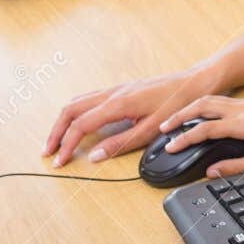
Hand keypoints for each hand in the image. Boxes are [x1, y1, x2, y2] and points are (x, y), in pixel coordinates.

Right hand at [45, 65, 225, 165]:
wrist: (194, 83)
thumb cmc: (177, 104)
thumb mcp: (150, 129)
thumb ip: (121, 143)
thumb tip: (95, 156)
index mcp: (118, 103)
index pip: (81, 125)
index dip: (67, 144)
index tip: (60, 161)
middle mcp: (112, 93)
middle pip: (71, 110)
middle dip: (56, 131)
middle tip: (48, 151)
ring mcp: (115, 89)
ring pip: (77, 102)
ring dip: (64, 121)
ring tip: (57, 140)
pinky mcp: (121, 89)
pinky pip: (89, 98)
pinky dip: (76, 112)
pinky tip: (77, 123)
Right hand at [152, 94, 243, 175]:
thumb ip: (235, 167)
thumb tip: (211, 172)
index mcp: (243, 123)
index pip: (206, 129)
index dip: (185, 138)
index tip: (171, 146)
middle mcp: (241, 108)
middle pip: (201, 106)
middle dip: (179, 116)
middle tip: (162, 127)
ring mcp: (243, 103)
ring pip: (209, 100)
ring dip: (189, 108)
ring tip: (173, 119)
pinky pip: (218, 100)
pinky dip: (201, 105)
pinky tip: (195, 113)